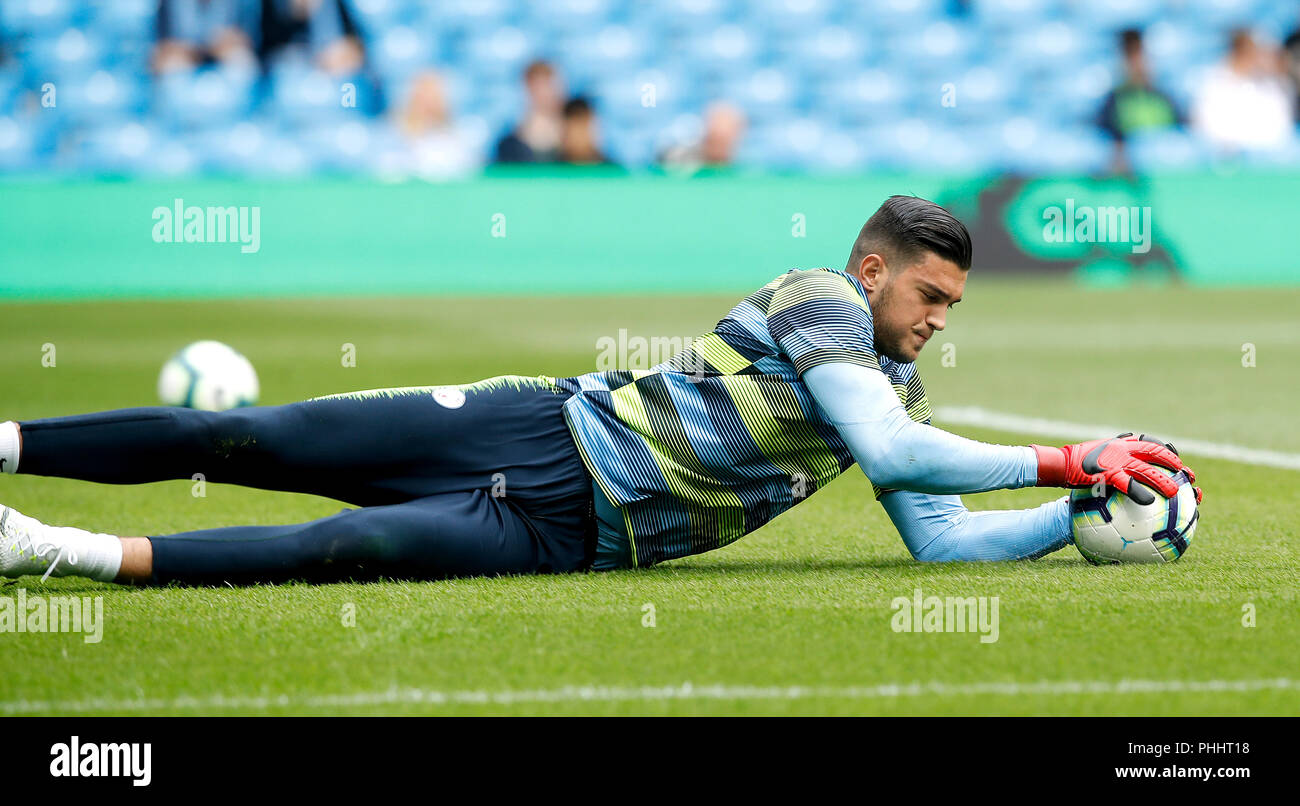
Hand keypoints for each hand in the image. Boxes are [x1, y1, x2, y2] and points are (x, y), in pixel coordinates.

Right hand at [1031, 433, 1199, 505]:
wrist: (1058, 463)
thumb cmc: (1075, 463)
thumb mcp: (1097, 453)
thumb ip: (1112, 454)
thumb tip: (1124, 457)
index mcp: (1121, 444)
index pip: (1150, 443)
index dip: (1167, 451)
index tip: (1179, 462)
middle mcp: (1122, 449)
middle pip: (1155, 453)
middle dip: (1175, 463)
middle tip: (1189, 476)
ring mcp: (1115, 460)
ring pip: (1146, 470)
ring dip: (1162, 480)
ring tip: (1175, 492)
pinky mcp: (1107, 473)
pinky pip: (1128, 483)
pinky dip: (1139, 491)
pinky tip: (1149, 501)